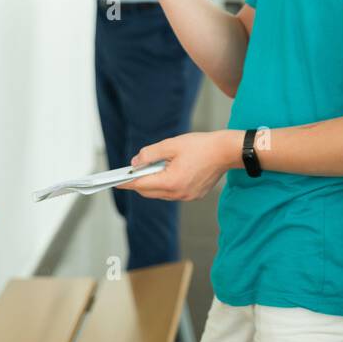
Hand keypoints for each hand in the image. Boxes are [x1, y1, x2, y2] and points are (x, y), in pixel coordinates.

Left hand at [122, 130, 240, 200]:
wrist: (228, 151)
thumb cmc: (202, 146)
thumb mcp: (171, 144)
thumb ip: (150, 154)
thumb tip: (136, 162)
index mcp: (171, 182)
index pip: (141, 185)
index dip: (126, 182)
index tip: (115, 181)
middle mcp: (179, 193)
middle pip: (150, 192)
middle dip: (140, 182)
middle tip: (133, 170)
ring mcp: (188, 196)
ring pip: (162, 193)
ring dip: (154, 182)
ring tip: (154, 167)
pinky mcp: (194, 195)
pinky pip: (173, 193)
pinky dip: (167, 184)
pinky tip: (170, 171)